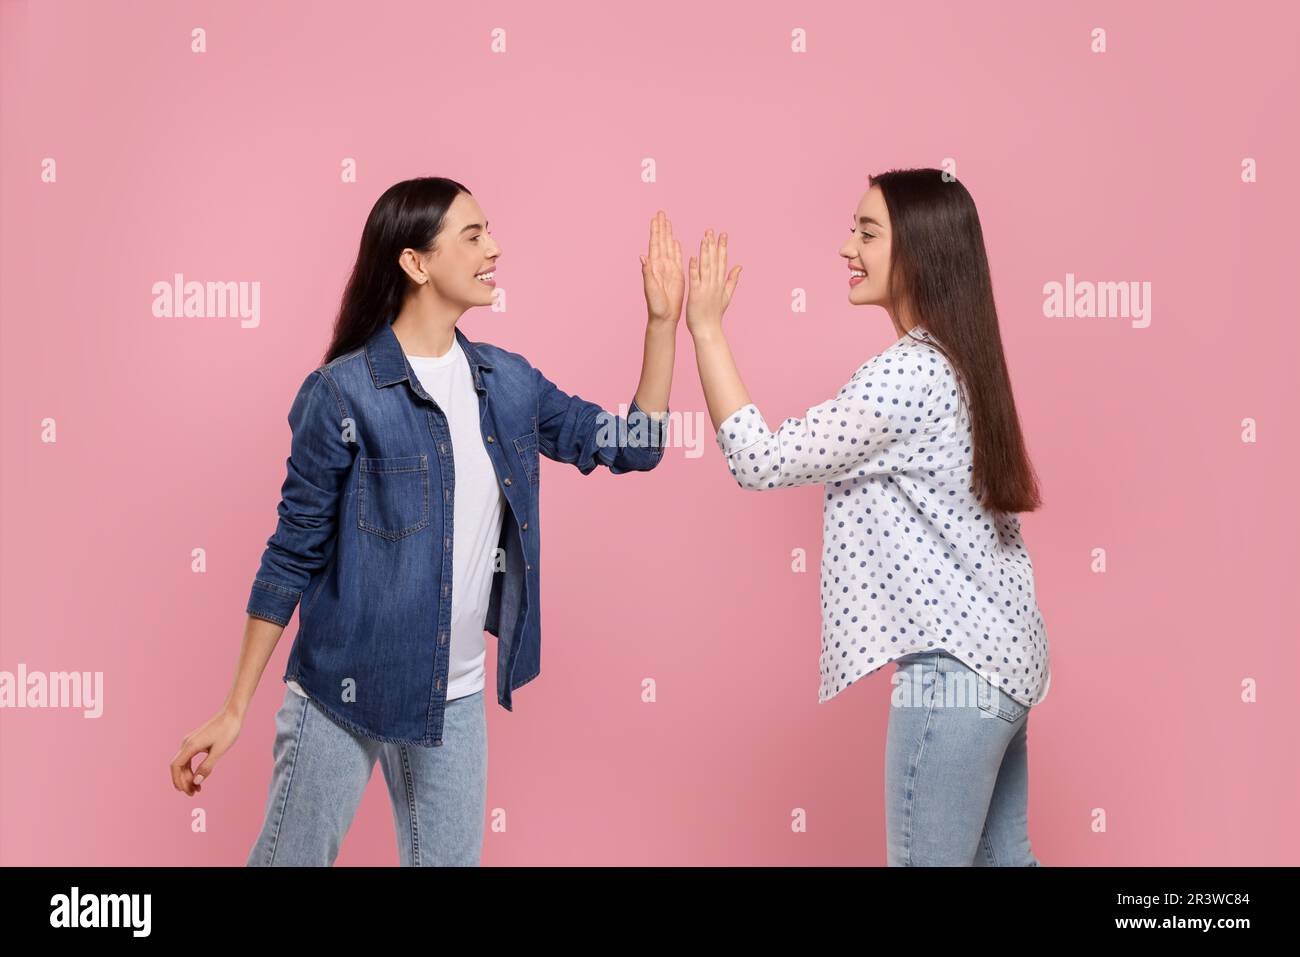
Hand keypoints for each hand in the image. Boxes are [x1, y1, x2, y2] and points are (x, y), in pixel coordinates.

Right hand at [170, 708, 242, 796]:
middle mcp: (186, 743)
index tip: (186, 791)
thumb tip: (196, 782)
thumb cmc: (228, 730)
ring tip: (196, 789)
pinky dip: (192, 770)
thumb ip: (207, 767)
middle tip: (193, 794)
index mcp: (190, 745)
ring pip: (183, 764)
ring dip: (187, 777)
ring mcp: (190, 742)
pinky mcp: (195, 742)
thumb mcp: (219, 751)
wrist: (232, 714)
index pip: (175, 766)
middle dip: (183, 781)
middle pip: (178, 767)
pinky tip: (199, 777)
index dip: (178, 780)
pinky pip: (189, 759)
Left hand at [640, 210, 684, 324]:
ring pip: (668, 246)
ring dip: (668, 234)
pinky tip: (675, 240)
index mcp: (654, 267)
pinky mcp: (677, 274)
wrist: (664, 317)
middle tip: (661, 213)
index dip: (655, 230)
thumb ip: (647, 273)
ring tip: (668, 222)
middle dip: (661, 227)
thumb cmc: (655, 306)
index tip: (656, 218)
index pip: (655, 244)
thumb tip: (642, 256)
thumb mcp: (650, 289)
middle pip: (661, 241)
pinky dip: (676, 248)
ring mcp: (669, 269)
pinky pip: (676, 257)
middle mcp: (660, 265)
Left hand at [686, 228, 741, 337]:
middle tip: (712, 230)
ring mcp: (705, 288)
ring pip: (706, 266)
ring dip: (705, 252)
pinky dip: (694, 268)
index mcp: (720, 283)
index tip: (723, 234)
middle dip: (714, 245)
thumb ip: (732, 280)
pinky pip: (695, 279)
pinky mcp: (696, 294)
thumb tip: (740, 266)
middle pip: (715, 261)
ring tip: (704, 238)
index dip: (723, 247)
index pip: (723, 261)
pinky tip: (693, 257)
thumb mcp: (727, 296)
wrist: (708, 330)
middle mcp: (714, 284)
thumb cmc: (714, 315)